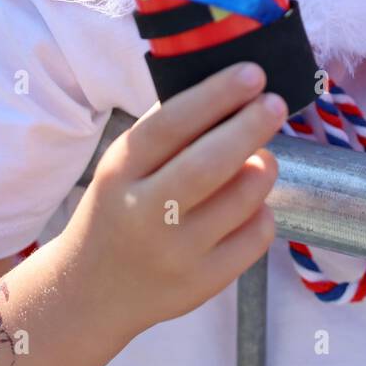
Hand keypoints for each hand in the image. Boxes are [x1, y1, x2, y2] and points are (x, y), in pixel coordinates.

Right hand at [66, 62, 286, 337]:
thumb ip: (168, 130)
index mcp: (120, 172)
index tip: (252, 74)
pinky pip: (255, 236)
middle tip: (274, 104)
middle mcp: (143, 214)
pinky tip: (250, 205)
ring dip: (262, 169)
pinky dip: (262, 211)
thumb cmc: (119, 210)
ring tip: (261, 160)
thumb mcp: (122, 166)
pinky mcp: (201, 284)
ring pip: (242, 199)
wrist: (90, 292)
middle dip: (250, 127)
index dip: (216, 95)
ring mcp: (175, 253)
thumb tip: (232, 88)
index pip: (171, 125)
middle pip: (209, 164)